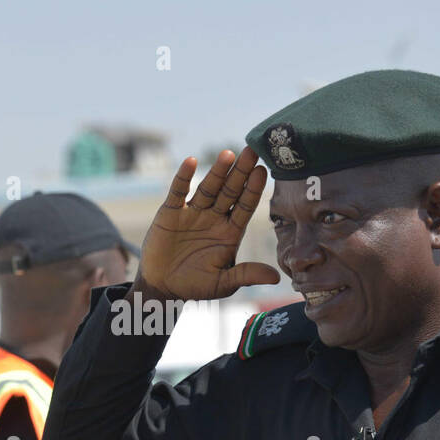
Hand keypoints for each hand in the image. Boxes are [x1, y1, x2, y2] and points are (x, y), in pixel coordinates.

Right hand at [137, 147, 279, 300]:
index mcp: (230, 232)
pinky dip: (183, 177)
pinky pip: (178, 191)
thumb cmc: (196, 286)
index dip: (253, 189)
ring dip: (217, 171)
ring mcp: (193, 213)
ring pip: (208, 188)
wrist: (163, 288)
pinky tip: (191, 162)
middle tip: (253, 151)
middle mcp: (214, 218)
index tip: (263, 171)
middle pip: (230, 191)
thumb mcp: (224, 283)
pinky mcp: (171, 212)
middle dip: (241, 172)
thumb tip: (276, 277)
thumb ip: (246, 274)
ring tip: (228, 154)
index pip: (245, 206)